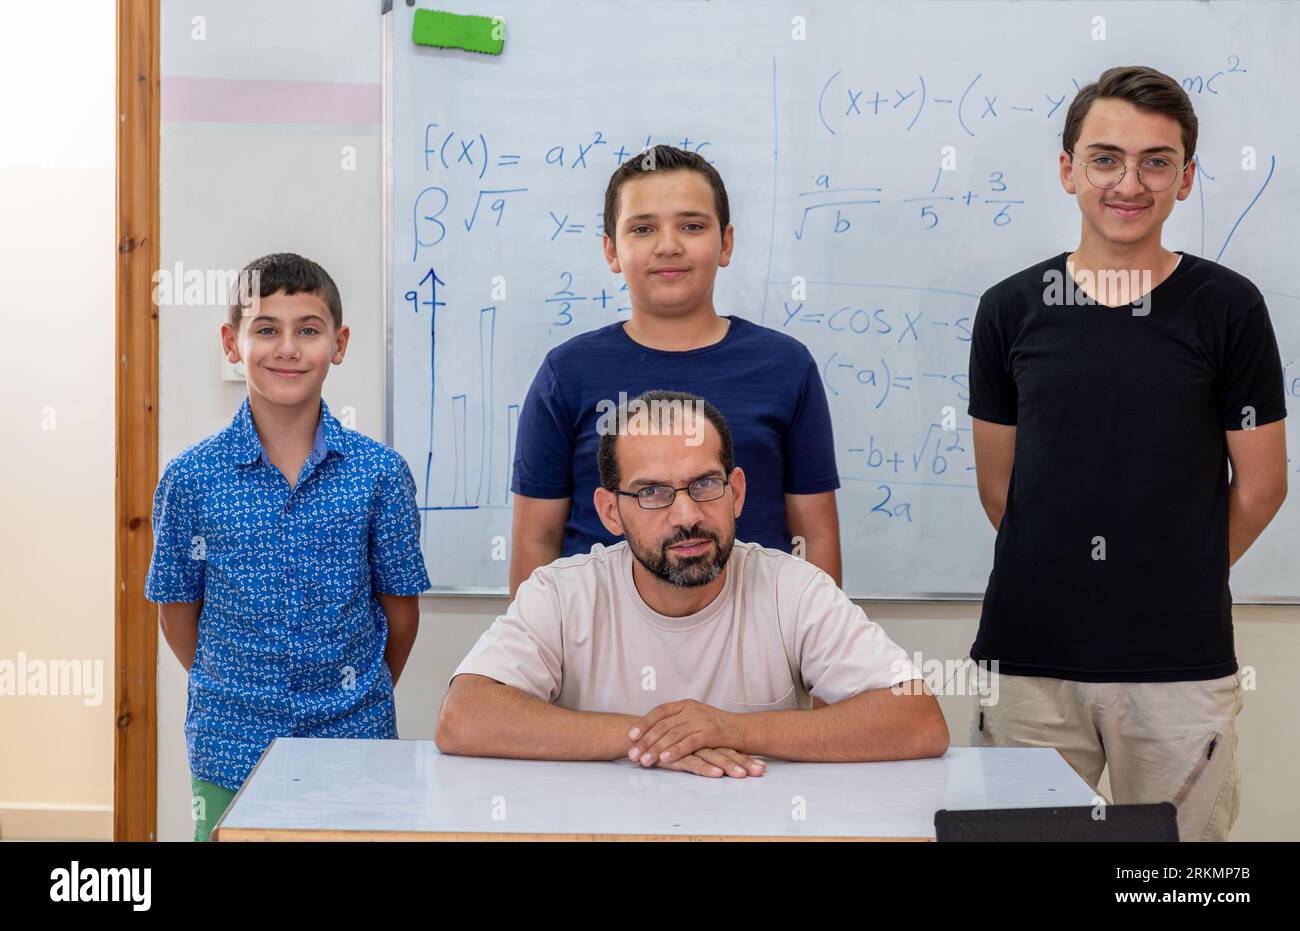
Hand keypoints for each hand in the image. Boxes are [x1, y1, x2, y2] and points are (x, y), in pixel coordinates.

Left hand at [627, 699, 744, 765]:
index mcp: (686, 704)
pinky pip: (689, 742)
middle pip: (663, 725)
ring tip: (644, 761)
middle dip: (645, 741)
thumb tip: (653, 734)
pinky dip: (676, 751)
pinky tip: (665, 759)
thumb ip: (678, 722)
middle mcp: (691, 710)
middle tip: (632, 755)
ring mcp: (701, 720)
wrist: (744, 730)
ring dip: (656, 749)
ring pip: (673, 735)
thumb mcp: (696, 719)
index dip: (644, 724)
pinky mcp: (711, 733)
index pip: (659, 712)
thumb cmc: (718, 728)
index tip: (630, 737)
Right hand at [656, 747, 766, 777]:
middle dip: (745, 763)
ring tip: (743, 775)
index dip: (746, 758)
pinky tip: (716, 774)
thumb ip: (705, 751)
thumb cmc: (667, 744)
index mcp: (706, 740)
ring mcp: (690, 747)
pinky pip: (693, 762)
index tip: (763, 768)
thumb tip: (726, 760)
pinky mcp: (677, 755)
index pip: (731, 749)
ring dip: (730, 766)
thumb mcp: (689, 748)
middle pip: (727, 752)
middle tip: (761, 771)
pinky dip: (706, 769)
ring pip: (714, 757)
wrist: (640, 735)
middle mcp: (701, 741)